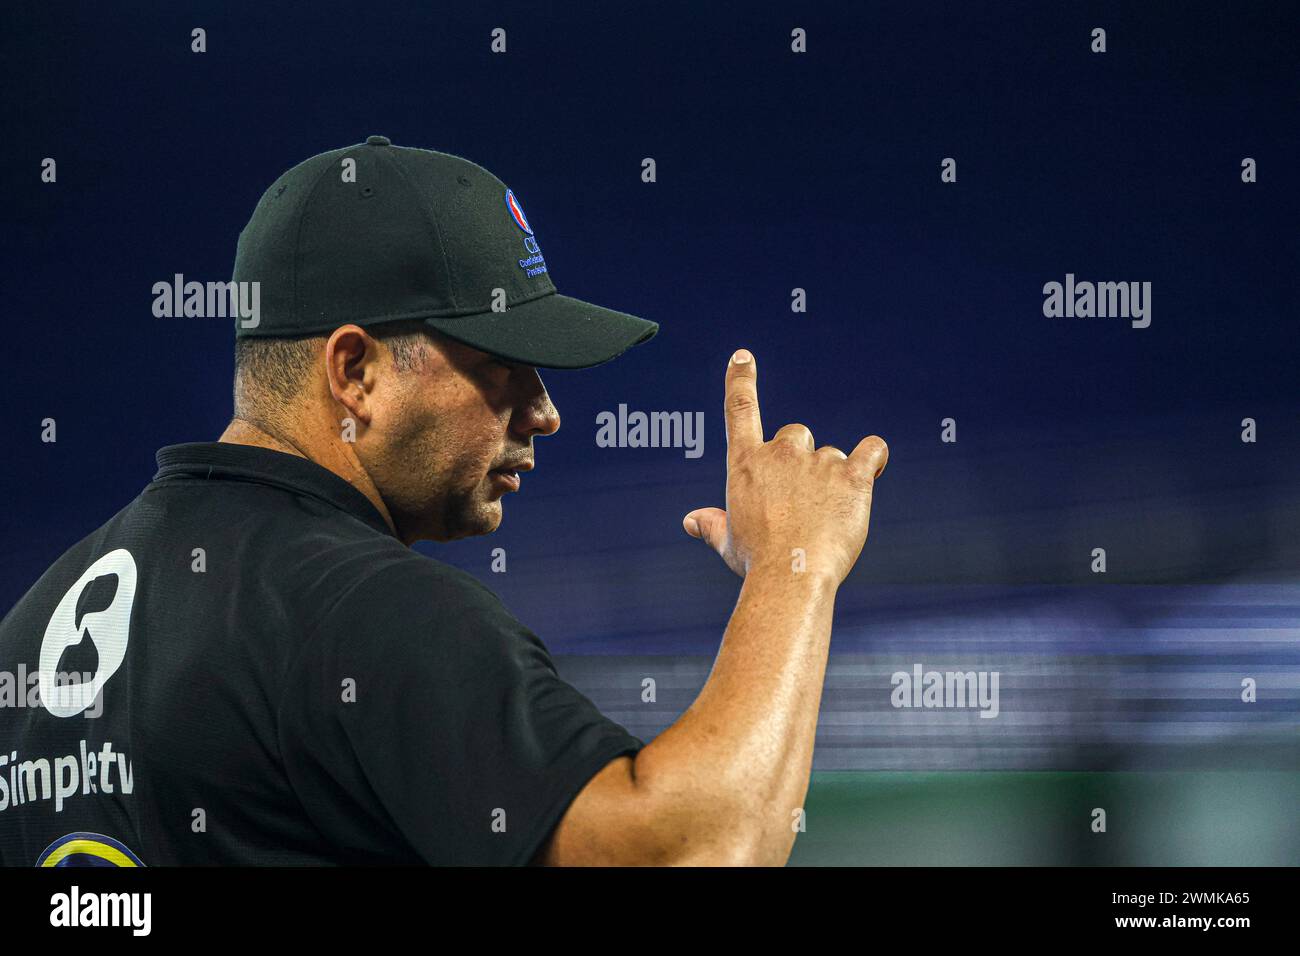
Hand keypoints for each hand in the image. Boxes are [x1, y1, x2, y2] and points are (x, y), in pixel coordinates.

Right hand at [683, 349, 887, 582]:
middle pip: (796, 434)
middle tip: (801, 502)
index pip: (740, 409)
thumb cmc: (757, 563)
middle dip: (801, 461)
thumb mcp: (728, 542)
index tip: (742, 357)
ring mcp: (818, 461)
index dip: (741, 380)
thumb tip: (690, 521)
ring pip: (832, 455)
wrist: (791, 576)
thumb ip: (711, 524)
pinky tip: (872, 470)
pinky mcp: (852, 475)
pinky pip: (872, 450)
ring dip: (833, 477)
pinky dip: (874, 457)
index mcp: (746, 464)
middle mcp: (780, 453)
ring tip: (826, 518)